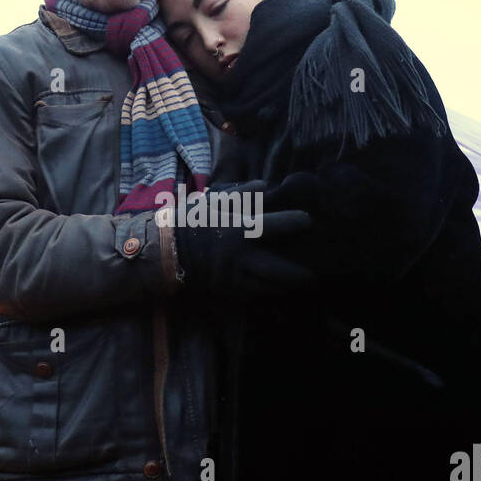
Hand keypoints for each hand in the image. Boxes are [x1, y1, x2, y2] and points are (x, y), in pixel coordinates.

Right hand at [174, 197, 316, 296]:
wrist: (164, 252)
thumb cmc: (191, 221)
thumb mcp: (214, 201)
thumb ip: (242, 194)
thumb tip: (265, 185)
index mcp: (240, 229)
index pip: (276, 226)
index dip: (296, 223)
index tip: (309, 221)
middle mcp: (242, 257)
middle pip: (281, 270)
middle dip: (302, 275)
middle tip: (316, 273)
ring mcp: (236, 278)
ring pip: (271, 288)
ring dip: (289, 286)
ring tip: (305, 283)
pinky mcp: (229, 292)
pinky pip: (256, 295)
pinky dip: (271, 292)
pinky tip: (280, 288)